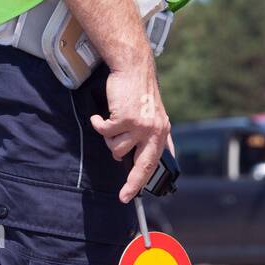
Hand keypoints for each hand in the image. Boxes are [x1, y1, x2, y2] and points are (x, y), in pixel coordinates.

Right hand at [91, 55, 169, 202]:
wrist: (133, 67)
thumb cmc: (139, 90)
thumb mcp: (154, 114)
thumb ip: (155, 134)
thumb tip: (166, 154)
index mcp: (161, 132)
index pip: (153, 162)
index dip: (142, 181)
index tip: (132, 194)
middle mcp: (153, 131)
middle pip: (141, 166)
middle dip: (131, 184)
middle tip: (122, 196)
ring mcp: (139, 126)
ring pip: (116, 148)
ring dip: (109, 137)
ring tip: (111, 123)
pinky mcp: (125, 118)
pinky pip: (105, 132)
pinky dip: (98, 124)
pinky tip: (99, 117)